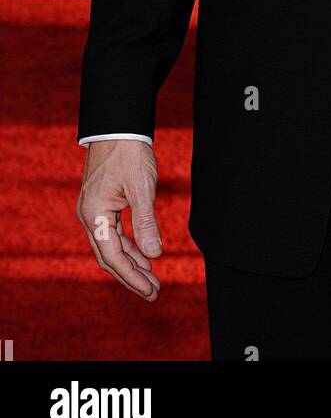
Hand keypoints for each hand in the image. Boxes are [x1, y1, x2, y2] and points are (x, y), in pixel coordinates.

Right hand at [76, 139, 161, 299]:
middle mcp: (89, 215)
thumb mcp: (142, 187)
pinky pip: (113, 232)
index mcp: (95, 214)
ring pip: (111, 246)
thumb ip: (146, 223)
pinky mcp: (101, 203)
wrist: (118, 125)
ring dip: (131, 262)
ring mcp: (94, 209)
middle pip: (109, 256)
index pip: (113, 257)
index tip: (151, 291)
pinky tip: (144, 254)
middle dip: (131, 276)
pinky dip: (128, 245)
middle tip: (154, 292)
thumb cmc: (129, 152)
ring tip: (152, 278)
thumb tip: (154, 255)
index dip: (132, 277)